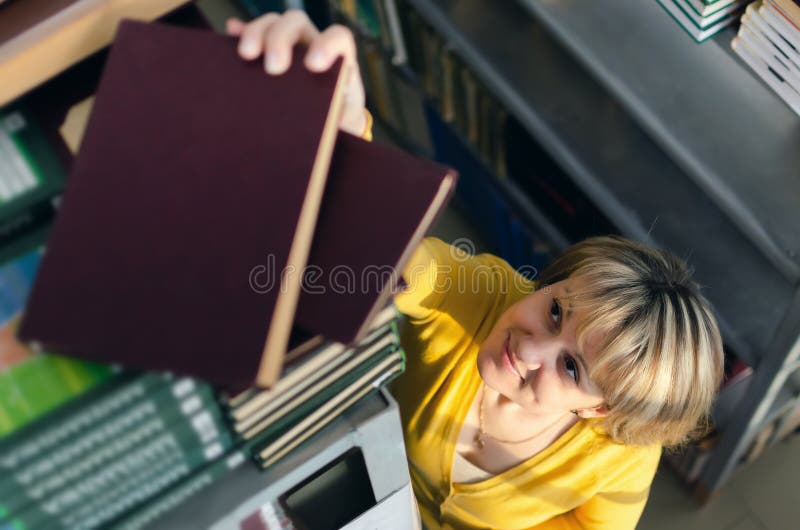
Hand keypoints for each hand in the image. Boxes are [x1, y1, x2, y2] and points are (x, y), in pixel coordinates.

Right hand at [226, 10, 366, 136]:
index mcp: (336, 58)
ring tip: (246, 54)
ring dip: (256, 33)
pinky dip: (239, 33)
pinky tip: (230, 36)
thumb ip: (345, 118)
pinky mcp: (264, 54)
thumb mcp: (345, 121)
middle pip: (296, 23)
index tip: (313, 65)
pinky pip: (249, 35)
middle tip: (273, 68)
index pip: (337, 37)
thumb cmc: (338, 119)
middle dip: (281, 39)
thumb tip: (336, 119)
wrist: (325, 125)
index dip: (326, 44)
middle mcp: (310, 45)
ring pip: (271, 23)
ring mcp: (286, 46)